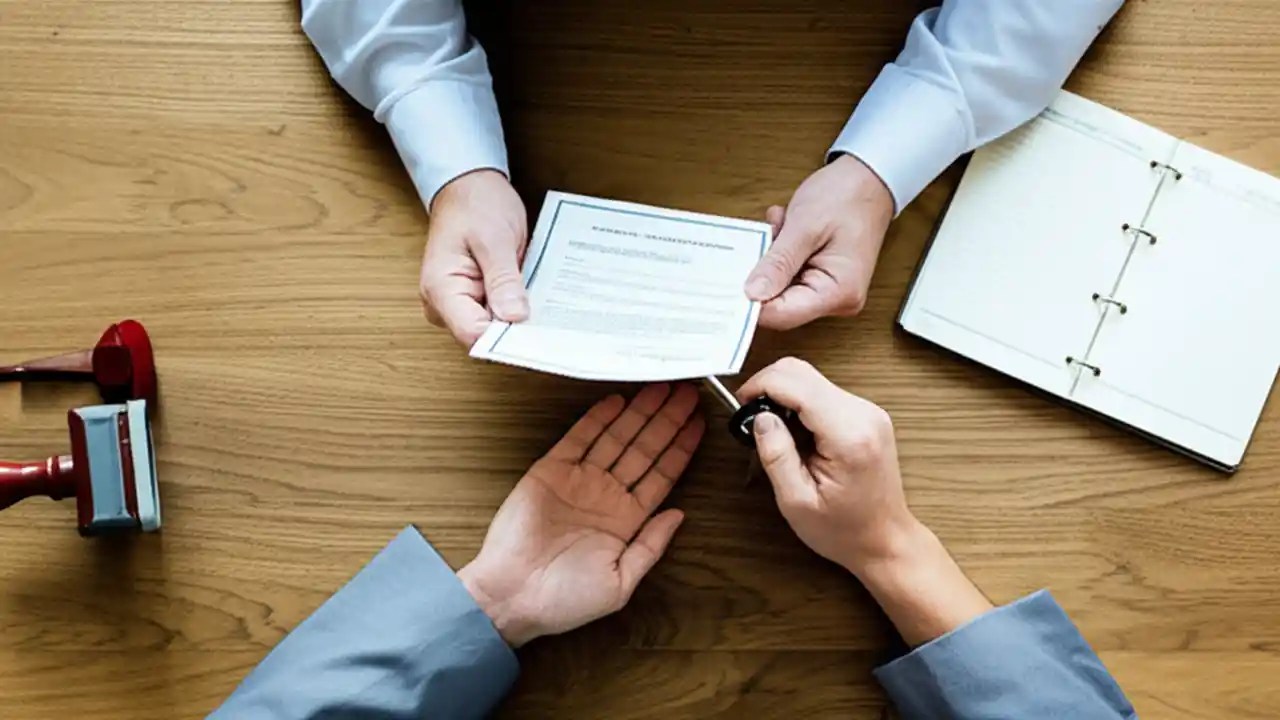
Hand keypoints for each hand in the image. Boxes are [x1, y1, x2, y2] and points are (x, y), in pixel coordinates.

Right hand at [420, 170, 529, 346]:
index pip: (473, 334)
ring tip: (537, 294)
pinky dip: (515, 306)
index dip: (506, 336)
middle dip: (515, 326)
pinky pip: (497, 314)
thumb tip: (513, 316)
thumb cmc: (475, 204)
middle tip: (544, 308)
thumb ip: (503, 279)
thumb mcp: (495, 238)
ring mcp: (458, 304)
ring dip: (517, 316)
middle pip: (484, 336)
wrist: (469, 187)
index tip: (534, 326)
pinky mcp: (473, 299)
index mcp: (441, 289)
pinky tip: (531, 293)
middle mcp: (443, 304)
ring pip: (494, 328)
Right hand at [458, 384, 704, 646]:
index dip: (682, 448)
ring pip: (618, 438)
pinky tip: (618, 401)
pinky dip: (597, 419)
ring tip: (662, 387)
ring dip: (640, 413)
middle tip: (687, 392)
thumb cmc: (564, 601)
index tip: (699, 423)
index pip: (662, 475)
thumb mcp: (621, 583)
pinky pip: (579, 438)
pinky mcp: (550, 471)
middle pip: (645, 449)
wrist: (512, 597)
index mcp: (626, 521)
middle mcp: (606, 496)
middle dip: (667, 420)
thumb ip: (651, 546)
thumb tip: (679, 515)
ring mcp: (579, 481)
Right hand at [735, 357, 911, 574]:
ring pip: (812, 379)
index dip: (761, 385)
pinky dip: (800, 403)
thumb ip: (776, 455)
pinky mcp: (865, 414)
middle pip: (803, 373)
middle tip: (751, 417)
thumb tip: (760, 417)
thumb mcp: (796, 501)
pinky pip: (824, 392)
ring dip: (785, 395)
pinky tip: (795, 432)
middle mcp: (863, 414)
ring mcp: (868, 411)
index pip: (797, 384)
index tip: (742, 402)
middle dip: (769, 386)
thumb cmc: (845, 529)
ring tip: (775, 431)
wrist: (885, 540)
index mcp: (848, 434)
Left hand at [745, 155, 893, 330]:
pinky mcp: (820, 279)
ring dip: (773, 257)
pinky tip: (788, 229)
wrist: (869, 180)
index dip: (753, 302)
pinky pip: (788, 276)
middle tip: (766, 237)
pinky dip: (781, 253)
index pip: (783, 315)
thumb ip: (777, 264)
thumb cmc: (848, 197)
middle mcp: (837, 299)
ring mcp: (829, 290)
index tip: (732, 282)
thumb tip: (752, 294)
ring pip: (780, 287)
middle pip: (780, 303)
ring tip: (783, 226)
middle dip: (765, 271)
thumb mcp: (805, 227)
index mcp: (838, 292)